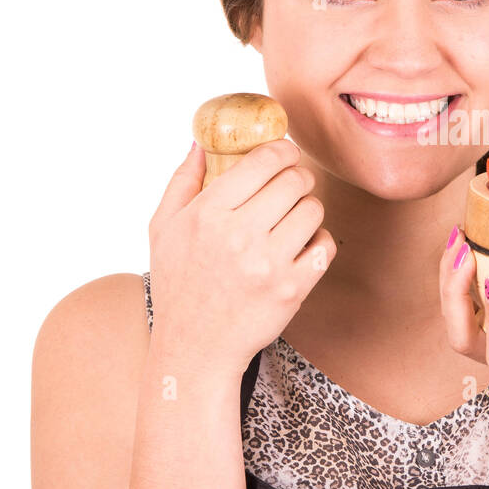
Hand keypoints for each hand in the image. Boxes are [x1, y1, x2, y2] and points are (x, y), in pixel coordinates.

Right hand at [147, 139, 335, 375]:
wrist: (195, 347)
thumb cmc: (178, 284)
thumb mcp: (163, 229)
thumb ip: (183, 181)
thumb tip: (200, 141)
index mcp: (207, 214)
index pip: (264, 160)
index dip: (282, 150)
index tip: (284, 154)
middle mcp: (239, 236)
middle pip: (295, 180)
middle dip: (297, 178)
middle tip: (291, 186)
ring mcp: (268, 264)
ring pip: (314, 209)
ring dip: (307, 209)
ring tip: (292, 220)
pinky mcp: (292, 289)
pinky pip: (325, 244)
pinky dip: (318, 241)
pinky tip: (300, 246)